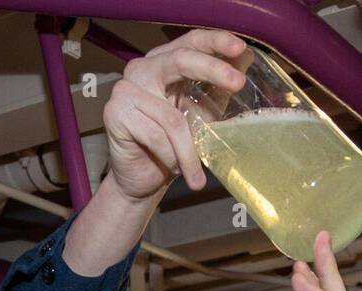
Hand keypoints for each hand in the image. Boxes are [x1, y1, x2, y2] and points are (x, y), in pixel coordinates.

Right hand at [102, 29, 246, 200]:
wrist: (143, 179)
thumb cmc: (173, 146)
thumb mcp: (202, 115)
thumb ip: (219, 90)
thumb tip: (246, 60)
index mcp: (165, 64)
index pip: (190, 42)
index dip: (215, 41)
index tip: (240, 47)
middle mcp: (143, 70)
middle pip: (180, 60)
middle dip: (213, 70)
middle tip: (238, 83)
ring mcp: (126, 89)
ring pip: (172, 117)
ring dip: (189, 151)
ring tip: (196, 174)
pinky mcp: (115, 112)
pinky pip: (156, 136)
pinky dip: (171, 157)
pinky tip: (172, 168)